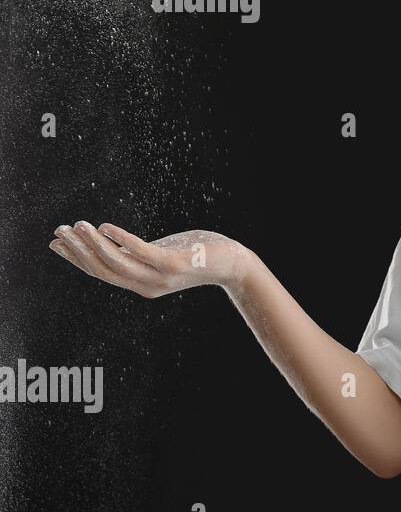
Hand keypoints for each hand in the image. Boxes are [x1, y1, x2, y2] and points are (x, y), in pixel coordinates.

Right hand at [49, 221, 250, 298]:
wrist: (234, 264)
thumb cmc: (198, 254)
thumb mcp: (162, 254)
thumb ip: (138, 253)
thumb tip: (111, 241)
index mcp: (141, 284)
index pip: (100, 272)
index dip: (76, 259)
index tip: (54, 244)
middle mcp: (146, 285)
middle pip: (103, 269)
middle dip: (78, 251)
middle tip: (57, 232)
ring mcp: (159, 276)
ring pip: (117, 262)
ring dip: (93, 244)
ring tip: (76, 226)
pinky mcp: (173, 264)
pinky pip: (141, 252)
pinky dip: (121, 239)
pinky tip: (105, 226)